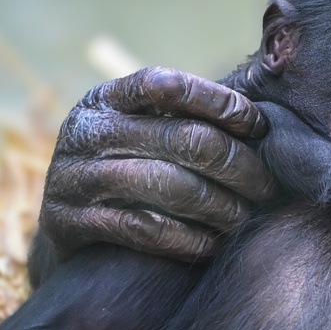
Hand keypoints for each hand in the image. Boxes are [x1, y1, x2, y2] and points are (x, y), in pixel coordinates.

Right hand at [37, 67, 279, 266]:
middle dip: (237, 164)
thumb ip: (181, 120)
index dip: (220, 102)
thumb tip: (263, 121)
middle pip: (180, 138)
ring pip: (167, 184)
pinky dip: (189, 238)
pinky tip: (216, 244)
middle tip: (269, 188)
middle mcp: (86, 130)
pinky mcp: (70, 222)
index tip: (260, 126)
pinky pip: (145, 229)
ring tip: (249, 218)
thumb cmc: (123, 170)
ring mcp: (74, 176)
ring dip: (220, 205)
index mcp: (106, 99)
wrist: (60, 228)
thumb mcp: (138, 133)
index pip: (167, 85)